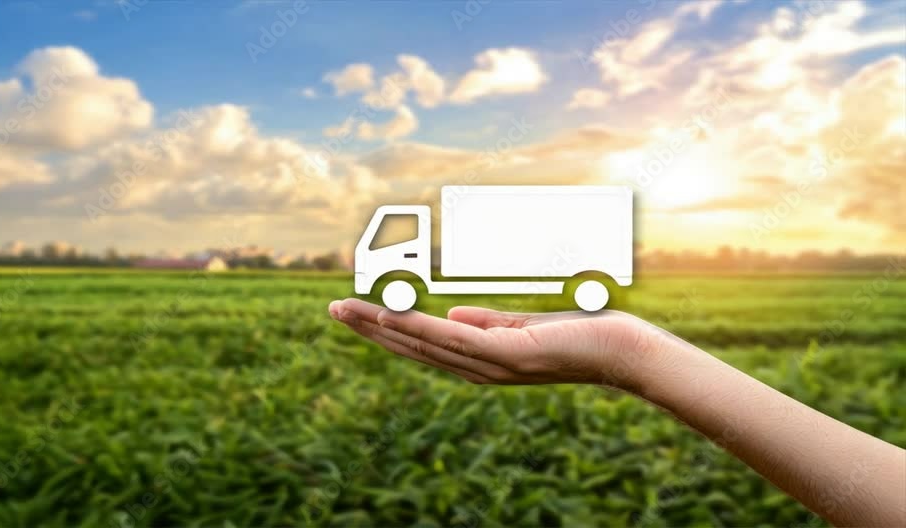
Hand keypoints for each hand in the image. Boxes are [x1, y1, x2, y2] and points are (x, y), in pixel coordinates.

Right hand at [328, 298, 659, 389]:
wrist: (621, 351)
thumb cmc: (577, 336)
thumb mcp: (522, 327)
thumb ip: (487, 323)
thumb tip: (453, 315)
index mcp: (479, 360)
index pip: (422, 346)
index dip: (385, 331)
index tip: (356, 312)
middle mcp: (478, 369)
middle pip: (412, 348)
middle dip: (370, 329)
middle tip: (333, 308)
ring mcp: (490, 365)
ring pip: (423, 344)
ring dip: (382, 326)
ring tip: (348, 308)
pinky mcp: (505, 355)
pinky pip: (452, 339)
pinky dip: (418, 327)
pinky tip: (392, 315)